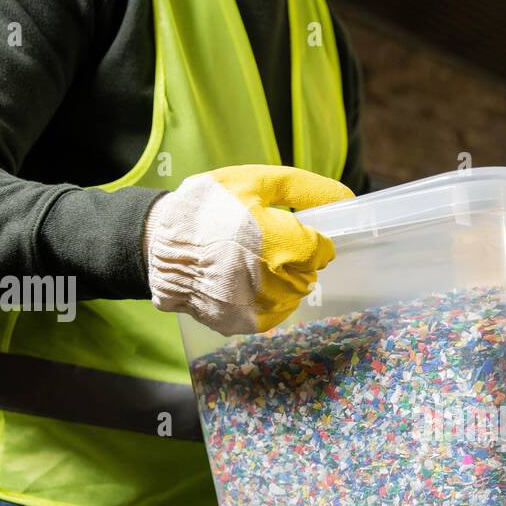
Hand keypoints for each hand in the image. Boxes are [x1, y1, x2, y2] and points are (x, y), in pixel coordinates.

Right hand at [145, 164, 352, 335]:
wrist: (157, 244)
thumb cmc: (208, 207)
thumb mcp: (253, 182)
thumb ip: (304, 189)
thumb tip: (347, 199)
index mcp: (275, 241)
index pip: (320, 251)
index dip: (309, 240)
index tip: (291, 233)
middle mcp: (269, 279)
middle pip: (308, 274)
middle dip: (294, 259)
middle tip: (266, 246)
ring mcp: (255, 305)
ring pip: (294, 295)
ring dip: (283, 279)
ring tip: (253, 263)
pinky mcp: (241, 323)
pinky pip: (274, 314)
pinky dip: (268, 299)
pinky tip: (245, 282)